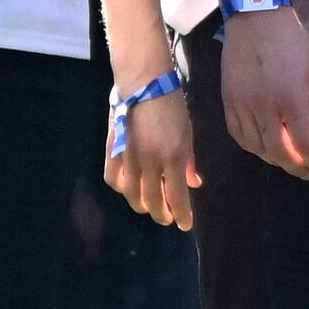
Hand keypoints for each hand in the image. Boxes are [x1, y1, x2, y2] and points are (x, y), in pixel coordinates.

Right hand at [106, 85, 197, 229]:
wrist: (143, 83)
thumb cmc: (172, 105)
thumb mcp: (187, 133)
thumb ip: (189, 161)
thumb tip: (194, 183)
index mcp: (173, 158)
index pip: (177, 197)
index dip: (182, 215)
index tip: (186, 225)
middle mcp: (150, 163)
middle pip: (154, 201)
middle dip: (163, 214)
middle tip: (168, 217)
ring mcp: (130, 158)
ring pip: (133, 195)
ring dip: (143, 206)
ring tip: (151, 207)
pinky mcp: (114, 151)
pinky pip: (114, 179)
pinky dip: (122, 189)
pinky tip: (129, 190)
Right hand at [224, 1, 308, 175]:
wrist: (255, 18)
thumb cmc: (292, 42)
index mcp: (291, 98)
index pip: (304, 143)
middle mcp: (264, 107)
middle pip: (278, 151)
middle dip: (295, 167)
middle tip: (307, 173)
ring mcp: (242, 105)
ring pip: (256, 147)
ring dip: (274, 160)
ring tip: (288, 162)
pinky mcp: (227, 101)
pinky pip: (238, 135)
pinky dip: (251, 148)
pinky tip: (263, 148)